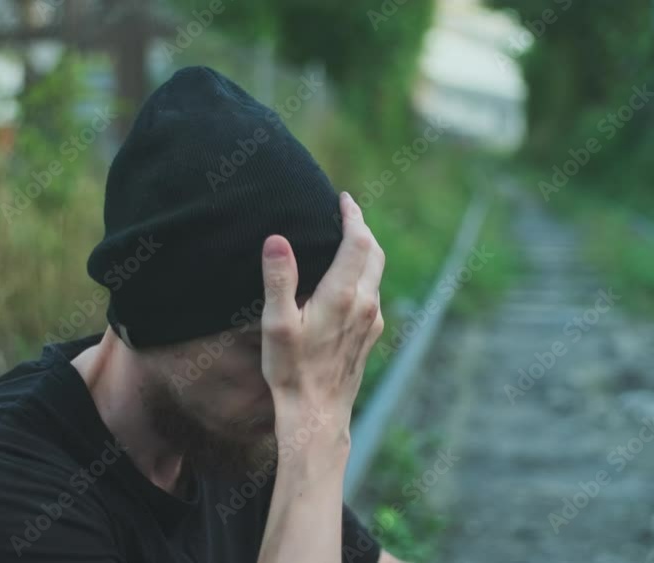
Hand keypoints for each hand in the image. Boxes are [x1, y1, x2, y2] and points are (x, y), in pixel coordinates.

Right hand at [260, 191, 384, 446]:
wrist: (317, 416)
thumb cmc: (291, 371)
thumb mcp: (277, 324)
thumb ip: (279, 279)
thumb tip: (277, 239)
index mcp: (342, 295)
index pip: (358, 241)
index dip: (353, 216)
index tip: (344, 199)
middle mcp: (364, 304)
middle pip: (374, 253)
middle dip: (362, 228)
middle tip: (346, 212)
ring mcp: (371, 321)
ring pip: (376, 273)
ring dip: (365, 251)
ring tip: (346, 239)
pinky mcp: (370, 336)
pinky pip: (373, 293)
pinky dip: (364, 275)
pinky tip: (348, 281)